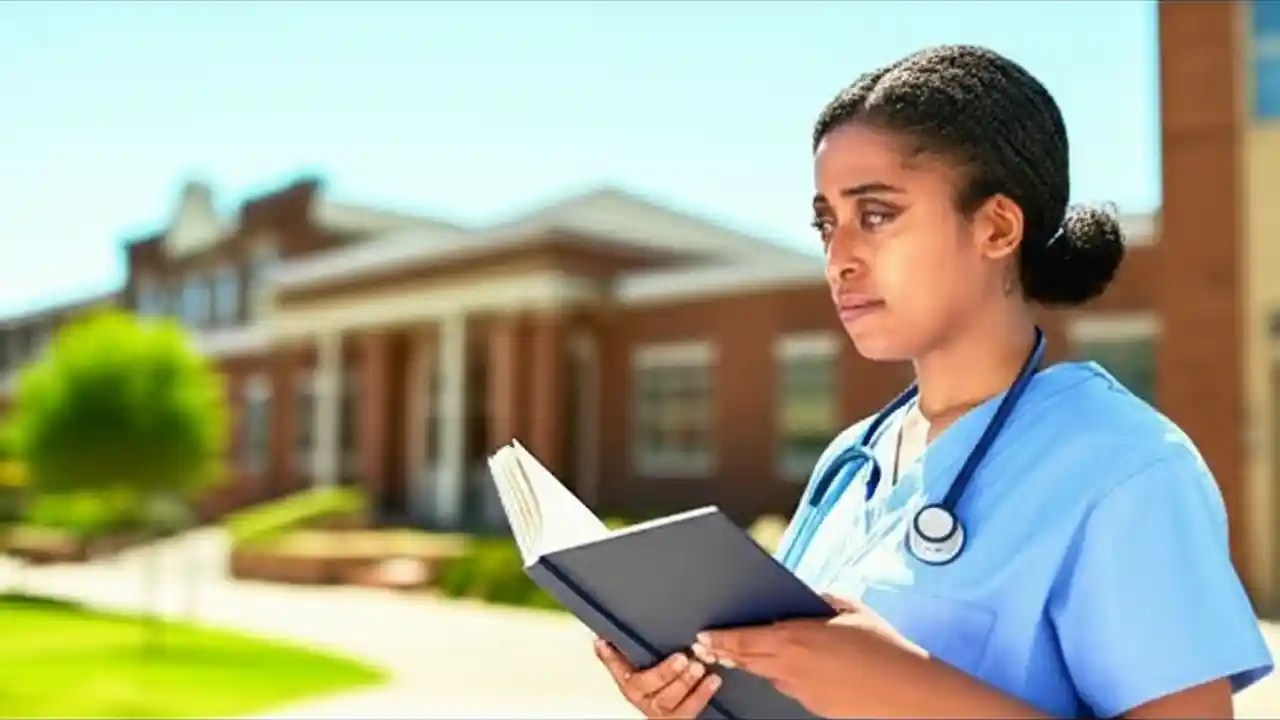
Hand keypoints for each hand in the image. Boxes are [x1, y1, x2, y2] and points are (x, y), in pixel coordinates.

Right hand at [594, 637, 722, 717]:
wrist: (677, 715)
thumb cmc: (663, 689)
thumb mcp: (644, 672)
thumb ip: (623, 659)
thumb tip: (599, 641)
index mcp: (632, 685)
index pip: (617, 669)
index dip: (610, 657)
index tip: (604, 641)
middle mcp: (643, 701)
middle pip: (646, 687)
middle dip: (664, 672)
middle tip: (683, 657)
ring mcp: (660, 713)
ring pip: (667, 702)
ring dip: (684, 684)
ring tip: (699, 667)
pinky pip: (689, 712)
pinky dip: (702, 695)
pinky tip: (713, 680)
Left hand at [690, 594, 925, 717]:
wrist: (906, 690)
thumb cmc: (883, 647)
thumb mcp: (850, 610)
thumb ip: (822, 601)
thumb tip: (808, 598)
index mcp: (796, 637)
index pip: (744, 639)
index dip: (719, 639)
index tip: (703, 636)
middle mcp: (791, 666)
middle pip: (747, 660)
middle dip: (725, 653)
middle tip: (707, 647)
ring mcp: (800, 690)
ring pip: (767, 676)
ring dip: (752, 665)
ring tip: (737, 655)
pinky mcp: (812, 706)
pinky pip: (789, 688)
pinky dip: (782, 677)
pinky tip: (787, 669)